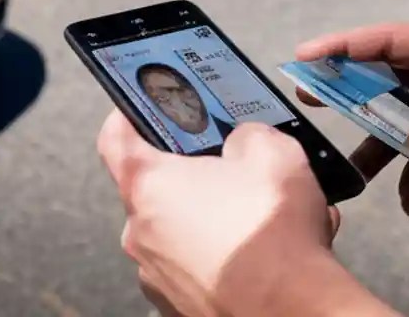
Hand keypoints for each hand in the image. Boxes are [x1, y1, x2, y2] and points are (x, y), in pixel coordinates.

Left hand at [97, 110, 389, 316]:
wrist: (293, 311)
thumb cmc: (271, 233)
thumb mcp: (271, 151)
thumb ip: (246, 135)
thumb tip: (243, 142)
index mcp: (147, 185)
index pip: (114, 138)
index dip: (128, 118)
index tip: (141, 111)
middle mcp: (140, 232)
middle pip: (156, 190)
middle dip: (194, 179)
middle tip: (233, 173)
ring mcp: (157, 275)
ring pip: (181, 233)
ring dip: (214, 222)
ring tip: (263, 221)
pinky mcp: (179, 307)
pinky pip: (198, 269)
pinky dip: (225, 259)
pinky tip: (265, 256)